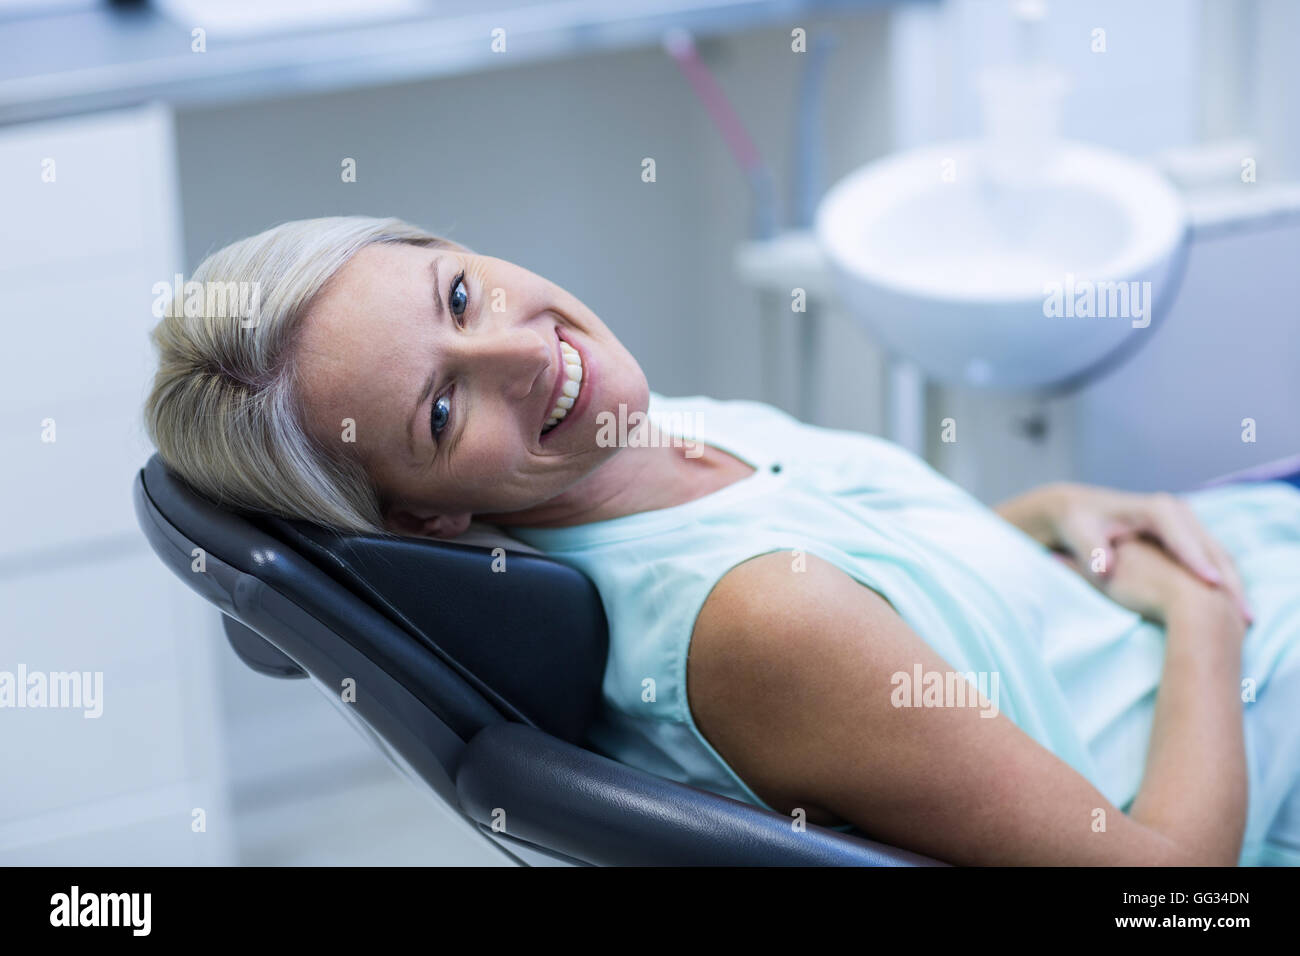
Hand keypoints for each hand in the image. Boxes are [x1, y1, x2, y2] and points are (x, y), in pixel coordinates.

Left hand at [999, 482, 1253, 622]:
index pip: (1179, 535)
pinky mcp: (1187, 533)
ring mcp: (1185, 522)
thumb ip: (1092, 552)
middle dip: (1226, 578)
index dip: (1195, 559)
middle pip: (1209, 546)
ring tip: (1244, 617)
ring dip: (1233, 584)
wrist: (1077, 506)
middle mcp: (1176, 512)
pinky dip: (1226, 581)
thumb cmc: (1078, 522)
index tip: (1210, 583)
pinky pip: (1214, 559)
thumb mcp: (1080, 534)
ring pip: (1218, 554)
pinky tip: (1233, 606)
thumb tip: (1106, 570)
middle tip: (1242, 615)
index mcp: (1154, 510)